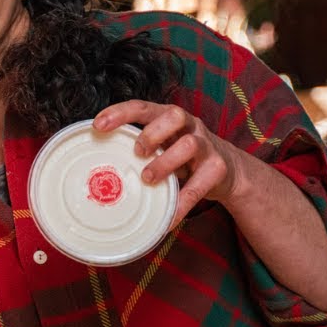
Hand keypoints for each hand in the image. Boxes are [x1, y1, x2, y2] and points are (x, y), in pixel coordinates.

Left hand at [93, 100, 247, 223]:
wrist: (230, 172)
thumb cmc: (183, 157)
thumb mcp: (162, 146)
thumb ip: (138, 148)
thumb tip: (96, 163)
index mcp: (169, 117)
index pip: (144, 107)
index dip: (120, 113)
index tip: (98, 125)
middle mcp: (190, 126)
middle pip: (174, 115)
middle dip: (152, 132)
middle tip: (136, 151)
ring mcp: (207, 146)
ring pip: (189, 145)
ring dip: (164, 162)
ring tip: (147, 178)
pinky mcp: (218, 169)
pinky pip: (199, 187)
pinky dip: (180, 204)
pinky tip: (166, 219)